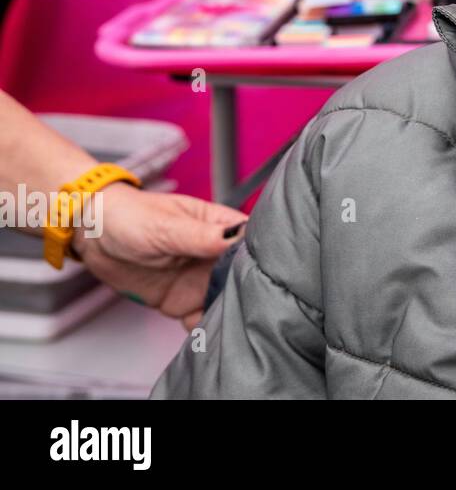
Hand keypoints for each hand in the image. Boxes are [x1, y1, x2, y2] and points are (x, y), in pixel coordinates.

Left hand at [73, 184, 247, 329]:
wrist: (94, 237)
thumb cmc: (130, 216)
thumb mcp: (166, 226)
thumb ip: (201, 236)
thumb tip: (236, 238)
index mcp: (222, 228)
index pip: (253, 245)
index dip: (263, 261)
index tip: (265, 278)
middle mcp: (216, 256)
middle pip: (244, 279)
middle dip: (247, 295)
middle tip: (246, 309)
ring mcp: (201, 280)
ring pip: (225, 301)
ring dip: (227, 314)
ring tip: (227, 325)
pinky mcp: (183, 301)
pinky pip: (201, 319)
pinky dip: (205, 330)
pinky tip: (204, 334)